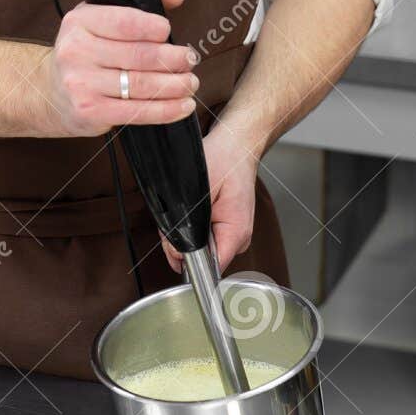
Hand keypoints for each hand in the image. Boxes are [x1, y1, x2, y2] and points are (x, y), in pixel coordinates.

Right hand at [42, 0, 200, 137]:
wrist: (52, 91)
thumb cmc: (87, 49)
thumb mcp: (102, 13)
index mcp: (81, 21)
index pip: (124, 21)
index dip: (152, 27)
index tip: (168, 31)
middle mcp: (77, 51)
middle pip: (139, 56)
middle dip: (174, 58)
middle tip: (191, 59)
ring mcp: (81, 83)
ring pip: (141, 84)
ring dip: (175, 85)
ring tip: (190, 82)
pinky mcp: (90, 111)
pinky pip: (137, 111)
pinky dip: (166, 110)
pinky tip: (183, 106)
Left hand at [162, 119, 260, 275]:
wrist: (236, 146)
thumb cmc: (224, 160)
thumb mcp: (197, 192)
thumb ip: (186, 226)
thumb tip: (177, 251)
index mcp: (236, 233)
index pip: (211, 269)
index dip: (187, 262)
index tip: (176, 251)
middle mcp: (239, 239)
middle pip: (202, 260)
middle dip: (182, 243)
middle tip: (180, 216)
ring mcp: (235, 234)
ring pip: (201, 248)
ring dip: (187, 233)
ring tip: (191, 208)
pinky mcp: (228, 228)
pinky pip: (205, 237)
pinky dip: (194, 227)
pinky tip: (195, 210)